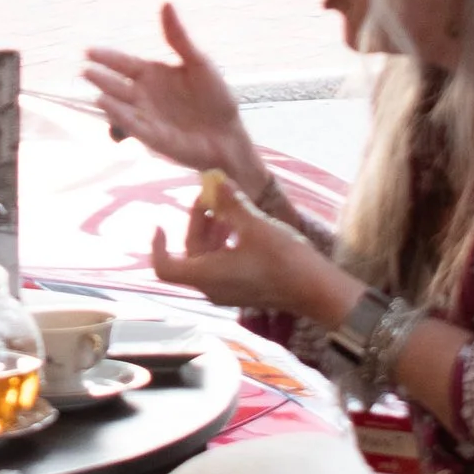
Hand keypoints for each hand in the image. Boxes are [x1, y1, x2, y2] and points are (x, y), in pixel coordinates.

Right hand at [83, 4, 253, 180]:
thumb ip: (178, 37)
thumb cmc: (215, 97)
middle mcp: (143, 94)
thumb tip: (166, 3)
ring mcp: (145, 116)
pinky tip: (110, 108)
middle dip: (100, 78)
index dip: (107, 57)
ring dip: (107, 99)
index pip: (123, 63)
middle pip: (116, 84)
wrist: (229, 133)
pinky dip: (120, 117)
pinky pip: (132, 125)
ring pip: (119, 106)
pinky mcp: (151, 137)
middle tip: (86, 70)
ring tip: (98, 93)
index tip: (88, 51)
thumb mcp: (199, 62)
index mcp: (152, 74)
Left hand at [147, 171, 353, 323]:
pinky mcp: (243, 289)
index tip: (161, 223)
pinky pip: (222, 263)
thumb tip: (217, 181)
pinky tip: (242, 224)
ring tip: (228, 206)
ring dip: (212, 230)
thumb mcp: (255, 225)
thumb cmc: (283, 259)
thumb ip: (232, 203)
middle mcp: (212, 287)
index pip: (165, 267)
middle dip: (197, 222)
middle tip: (211, 196)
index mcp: (207, 275)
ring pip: (207, 257)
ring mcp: (228, 291)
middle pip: (190, 253)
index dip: (157, 245)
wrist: (315, 290)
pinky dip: (224, 242)